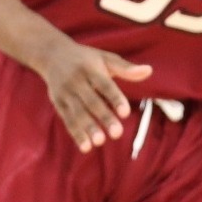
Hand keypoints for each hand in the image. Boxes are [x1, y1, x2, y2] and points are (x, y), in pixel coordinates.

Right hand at [32, 38, 151, 152]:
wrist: (51, 54)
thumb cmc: (86, 59)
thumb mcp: (106, 58)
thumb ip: (126, 68)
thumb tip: (150, 71)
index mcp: (91, 68)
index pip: (104, 85)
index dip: (115, 99)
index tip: (125, 113)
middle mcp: (76, 81)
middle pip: (91, 101)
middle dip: (103, 118)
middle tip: (117, 133)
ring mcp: (65, 93)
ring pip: (77, 113)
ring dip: (88, 128)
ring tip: (99, 142)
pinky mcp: (58, 103)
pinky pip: (67, 120)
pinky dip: (76, 134)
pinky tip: (86, 147)